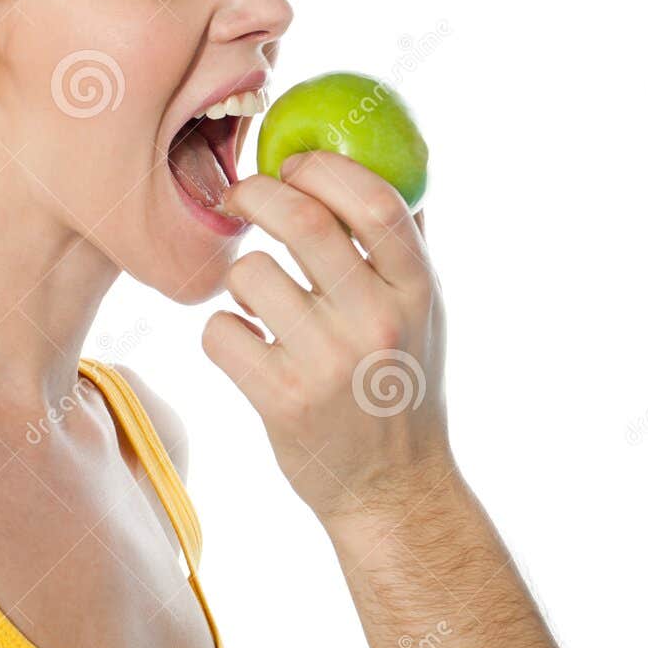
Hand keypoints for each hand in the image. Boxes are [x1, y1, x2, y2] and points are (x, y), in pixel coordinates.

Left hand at [201, 151, 449, 523]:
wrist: (395, 488)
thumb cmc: (404, 384)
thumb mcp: (427, 312)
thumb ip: (405, 243)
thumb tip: (383, 158)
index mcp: (418, 291)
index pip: (374, 200)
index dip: (324, 167)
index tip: (296, 163)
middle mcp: (377, 322)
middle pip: (300, 219)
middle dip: (257, 193)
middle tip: (242, 196)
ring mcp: (328, 363)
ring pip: (248, 274)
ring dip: (241, 277)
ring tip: (261, 302)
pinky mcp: (281, 401)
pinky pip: (220, 331)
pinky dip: (225, 332)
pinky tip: (252, 349)